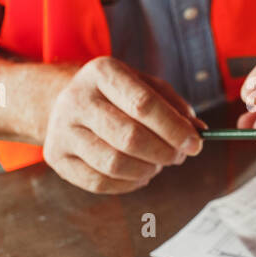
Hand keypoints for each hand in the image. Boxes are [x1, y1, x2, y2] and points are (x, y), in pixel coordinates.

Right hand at [43, 57, 202, 192]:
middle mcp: (76, 98)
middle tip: (179, 157)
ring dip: (147, 170)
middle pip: (129, 137)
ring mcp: (61, 129)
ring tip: (157, 164)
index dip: (174, 128)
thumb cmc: (118, 95)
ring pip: (113, 164)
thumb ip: (174, 106)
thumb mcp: (146, 86)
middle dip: (163, 152)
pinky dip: (128, 184)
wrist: (67, 102)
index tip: (196, 144)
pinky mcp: (56, 157)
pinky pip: (99, 183)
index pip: (143, 104)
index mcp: (102, 72)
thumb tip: (200, 132)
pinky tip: (139, 175)